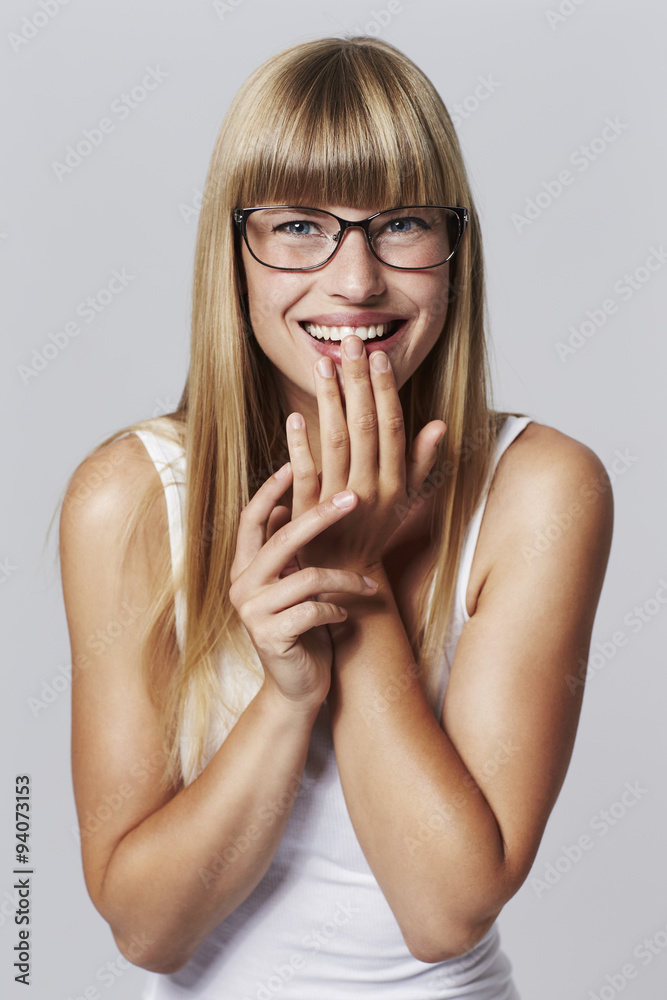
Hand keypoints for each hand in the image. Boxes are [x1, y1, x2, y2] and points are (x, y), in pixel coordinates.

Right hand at [228, 462, 379, 709]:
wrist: (297, 688)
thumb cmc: (303, 630)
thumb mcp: (294, 586)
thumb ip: (288, 553)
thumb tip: (286, 507)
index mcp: (244, 569)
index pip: (250, 520)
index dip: (269, 491)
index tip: (293, 464)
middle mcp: (242, 587)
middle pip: (282, 538)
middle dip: (322, 515)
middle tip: (354, 497)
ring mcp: (252, 613)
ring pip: (308, 577)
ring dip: (346, 580)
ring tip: (370, 586)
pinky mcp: (270, 636)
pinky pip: (314, 609)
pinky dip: (337, 610)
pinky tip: (345, 616)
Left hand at [286, 334, 445, 575]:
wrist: (347, 578)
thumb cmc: (376, 532)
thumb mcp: (408, 500)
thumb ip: (422, 463)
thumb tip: (439, 424)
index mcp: (398, 483)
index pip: (394, 426)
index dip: (385, 389)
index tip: (378, 355)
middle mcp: (374, 490)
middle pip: (366, 426)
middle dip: (357, 381)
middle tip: (348, 342)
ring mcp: (342, 502)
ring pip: (337, 442)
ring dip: (329, 401)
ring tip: (322, 365)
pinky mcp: (312, 513)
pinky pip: (307, 474)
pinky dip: (300, 445)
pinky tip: (294, 415)